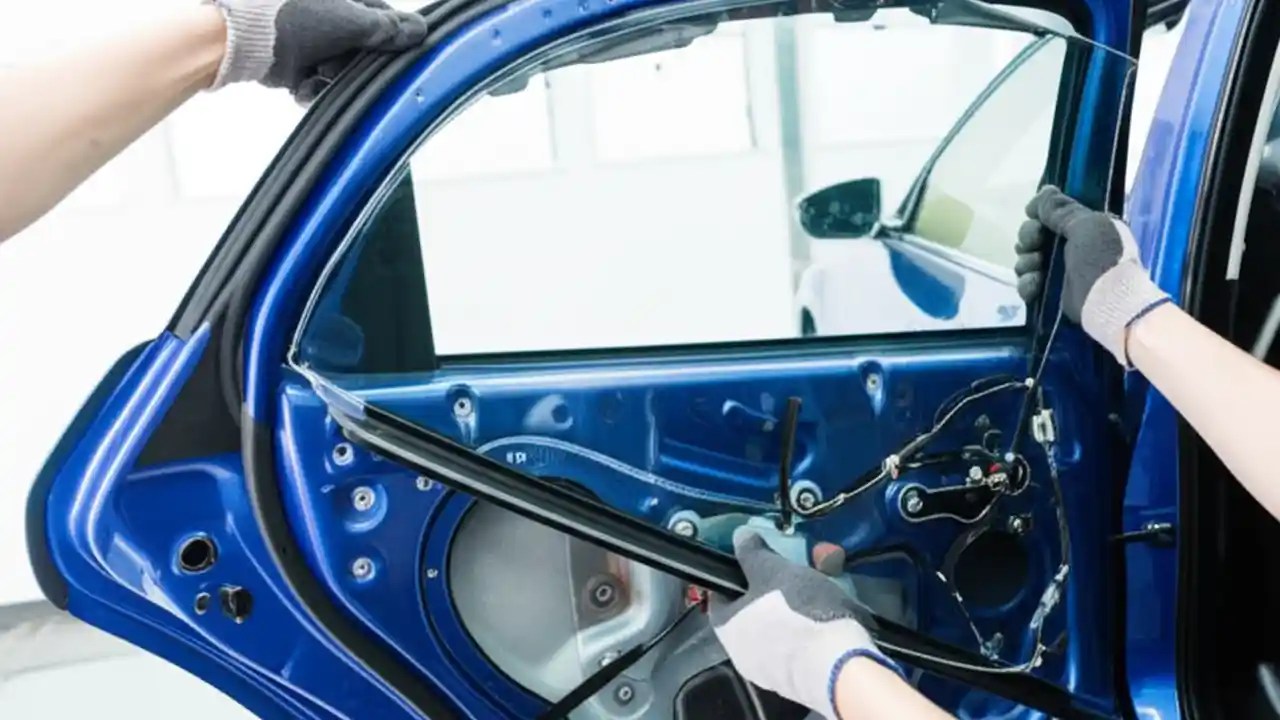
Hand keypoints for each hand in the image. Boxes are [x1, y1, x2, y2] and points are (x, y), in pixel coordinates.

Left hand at [208, 0, 428, 101]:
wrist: (245, 37)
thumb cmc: (299, 18)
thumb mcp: (354, 23)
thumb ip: (389, 30)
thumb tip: (421, 30)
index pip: (382, 17)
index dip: (390, 38)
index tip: (394, 55)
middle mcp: (326, 16)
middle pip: (361, 50)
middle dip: (354, 65)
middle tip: (345, 66)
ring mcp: (308, 40)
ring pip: (338, 69)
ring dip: (332, 79)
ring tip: (319, 75)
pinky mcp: (292, 63)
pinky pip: (314, 82)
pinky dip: (311, 87)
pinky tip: (304, 84)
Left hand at [710, 530, 904, 718]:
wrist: (839, 668)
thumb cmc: (796, 612)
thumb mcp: (773, 571)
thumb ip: (752, 554)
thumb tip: (738, 538)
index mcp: (727, 627)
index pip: (723, 592)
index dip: (740, 570)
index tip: (762, 556)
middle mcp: (744, 652)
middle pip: (760, 604)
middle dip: (787, 578)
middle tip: (812, 560)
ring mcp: (774, 669)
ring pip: (787, 620)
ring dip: (808, 594)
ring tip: (833, 574)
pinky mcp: (803, 678)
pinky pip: (806, 640)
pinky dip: (819, 621)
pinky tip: (841, 606)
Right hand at [1015, 186, 1169, 365]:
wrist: (1109, 301)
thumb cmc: (1103, 258)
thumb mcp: (1087, 226)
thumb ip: (1062, 210)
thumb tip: (1044, 190)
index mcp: (1084, 227)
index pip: (1051, 213)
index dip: (1038, 212)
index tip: (1032, 213)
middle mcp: (1070, 246)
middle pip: (1033, 234)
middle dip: (1028, 236)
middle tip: (1034, 242)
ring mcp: (1058, 271)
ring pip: (1026, 258)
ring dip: (1026, 261)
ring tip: (1037, 267)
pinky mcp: (1049, 292)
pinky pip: (1026, 283)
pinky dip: (1026, 283)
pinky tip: (1035, 283)